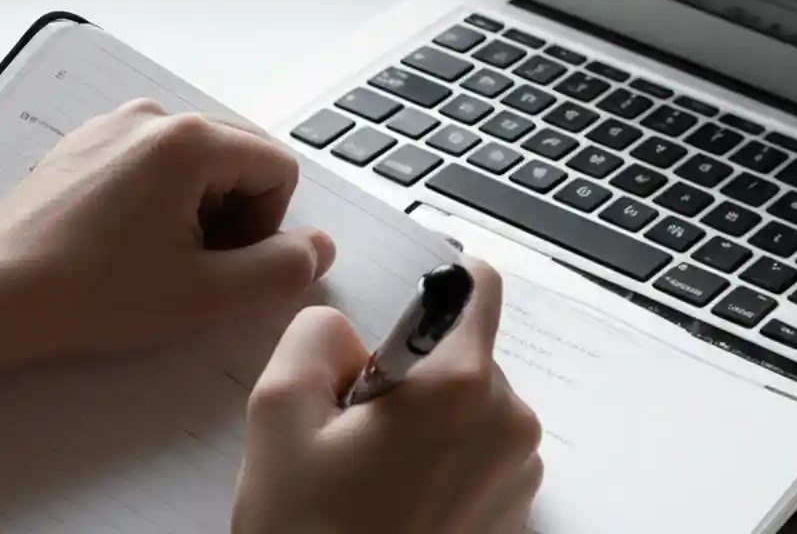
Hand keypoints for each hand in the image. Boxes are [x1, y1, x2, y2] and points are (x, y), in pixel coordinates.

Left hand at [0, 98, 335, 366]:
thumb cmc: (89, 296)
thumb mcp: (205, 296)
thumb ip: (282, 270)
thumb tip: (318, 247)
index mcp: (189, 140)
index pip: (279, 169)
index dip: (268, 227)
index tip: (222, 265)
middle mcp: (154, 116)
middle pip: (240, 159)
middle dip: (234, 215)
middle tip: (190, 267)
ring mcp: (114, 125)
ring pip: (198, 164)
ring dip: (196, 210)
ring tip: (152, 258)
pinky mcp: (86, 144)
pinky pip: (154, 164)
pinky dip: (158, 201)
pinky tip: (122, 244)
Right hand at [233, 259, 542, 533]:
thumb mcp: (277, 414)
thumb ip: (314, 335)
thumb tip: (349, 332)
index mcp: (459, 385)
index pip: (474, 286)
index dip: (431, 292)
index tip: (395, 330)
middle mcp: (508, 422)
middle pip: (462, 353)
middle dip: (411, 376)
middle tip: (356, 432)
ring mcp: (519, 474)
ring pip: (470, 406)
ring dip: (427, 424)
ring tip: (372, 478)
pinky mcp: (516, 513)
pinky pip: (480, 455)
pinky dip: (444, 463)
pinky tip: (397, 504)